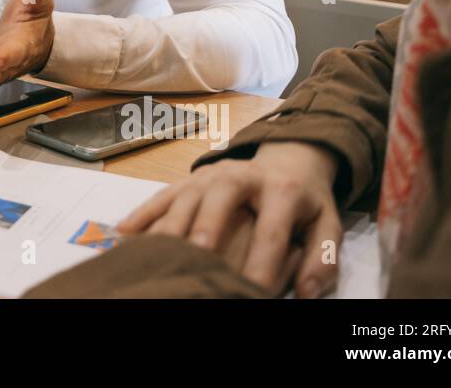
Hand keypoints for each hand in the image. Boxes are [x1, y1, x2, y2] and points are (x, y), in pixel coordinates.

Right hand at [117, 141, 342, 297]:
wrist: (289, 158)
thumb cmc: (305, 203)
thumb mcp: (327, 226)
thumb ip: (322, 259)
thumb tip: (307, 292)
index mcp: (281, 190)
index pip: (272, 229)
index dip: (263, 261)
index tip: (252, 289)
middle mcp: (241, 175)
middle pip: (221, 197)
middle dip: (206, 225)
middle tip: (197, 255)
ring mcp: (209, 174)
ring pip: (185, 194)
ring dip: (169, 222)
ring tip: (156, 252)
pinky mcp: (188, 179)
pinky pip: (161, 196)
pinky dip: (141, 215)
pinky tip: (123, 235)